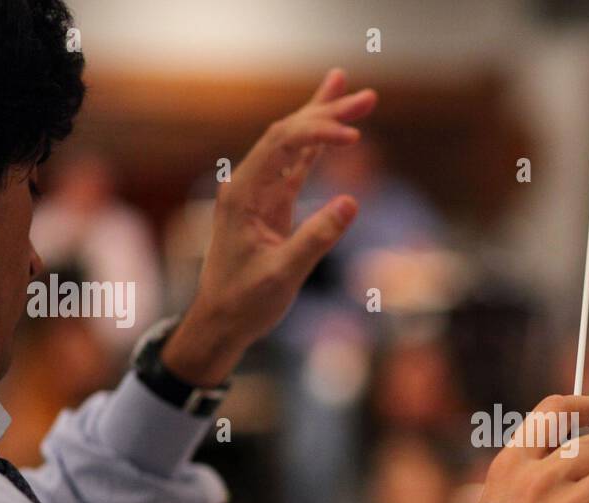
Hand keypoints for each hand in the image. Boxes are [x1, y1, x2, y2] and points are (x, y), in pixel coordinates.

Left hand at [163, 68, 377, 384]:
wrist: (221, 322)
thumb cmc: (245, 302)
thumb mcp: (283, 274)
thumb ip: (316, 238)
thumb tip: (352, 203)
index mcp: (244, 194)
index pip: (283, 145)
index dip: (319, 132)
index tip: (354, 137)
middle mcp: (249, 185)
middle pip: (289, 134)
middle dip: (327, 112)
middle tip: (367, 95)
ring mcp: (260, 193)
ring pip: (293, 146)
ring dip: (324, 122)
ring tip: (354, 95)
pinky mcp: (272, 206)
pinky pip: (296, 168)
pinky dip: (316, 148)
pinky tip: (335, 133)